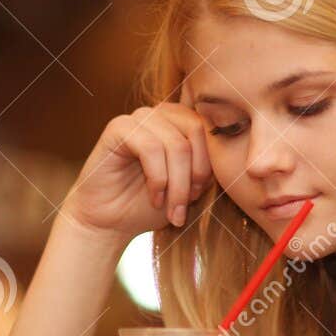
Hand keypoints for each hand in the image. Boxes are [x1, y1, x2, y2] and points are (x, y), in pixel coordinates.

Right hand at [59, 103, 213, 242]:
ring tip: (172, 209)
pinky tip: (154, 197)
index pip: (210, 130)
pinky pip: (151, 148)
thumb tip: (225, 160)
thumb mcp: (189, 188)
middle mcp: (160, 113)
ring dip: (178, 185)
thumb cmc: (149, 204)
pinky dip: (158, 179)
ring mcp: (138, 117)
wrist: (110, 222)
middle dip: (196, 175)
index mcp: (180, 121)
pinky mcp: (117, 128)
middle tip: (186, 205)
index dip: (209, 166)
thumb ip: (207, 169)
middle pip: (196, 133)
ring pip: (176, 145)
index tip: (198, 197)